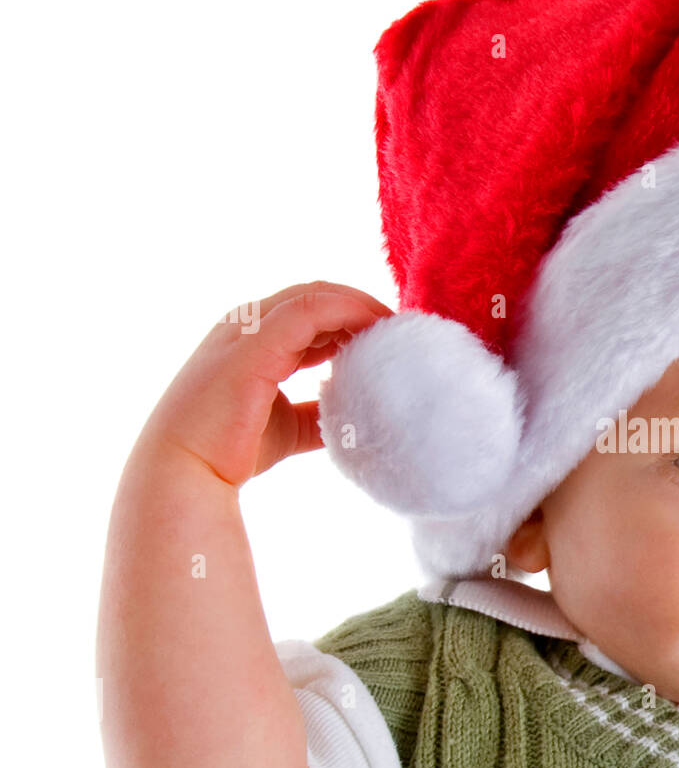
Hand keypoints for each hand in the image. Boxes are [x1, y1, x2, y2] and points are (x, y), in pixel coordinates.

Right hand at [138, 281, 393, 487]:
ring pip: (320, 296)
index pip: (311, 312)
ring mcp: (249, 328)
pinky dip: (351, 312)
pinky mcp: (257, 341)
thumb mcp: (287, 426)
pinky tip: (379, 330)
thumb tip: (349, 416)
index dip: (352, 319)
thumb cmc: (228, 452)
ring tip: (399, 331)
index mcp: (251, 338)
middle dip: (362, 307)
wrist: (185, 471)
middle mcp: (247, 324)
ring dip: (363, 307)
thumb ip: (314, 414)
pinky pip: (314, 310)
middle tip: (404, 332)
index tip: (390, 340)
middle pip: (319, 296)